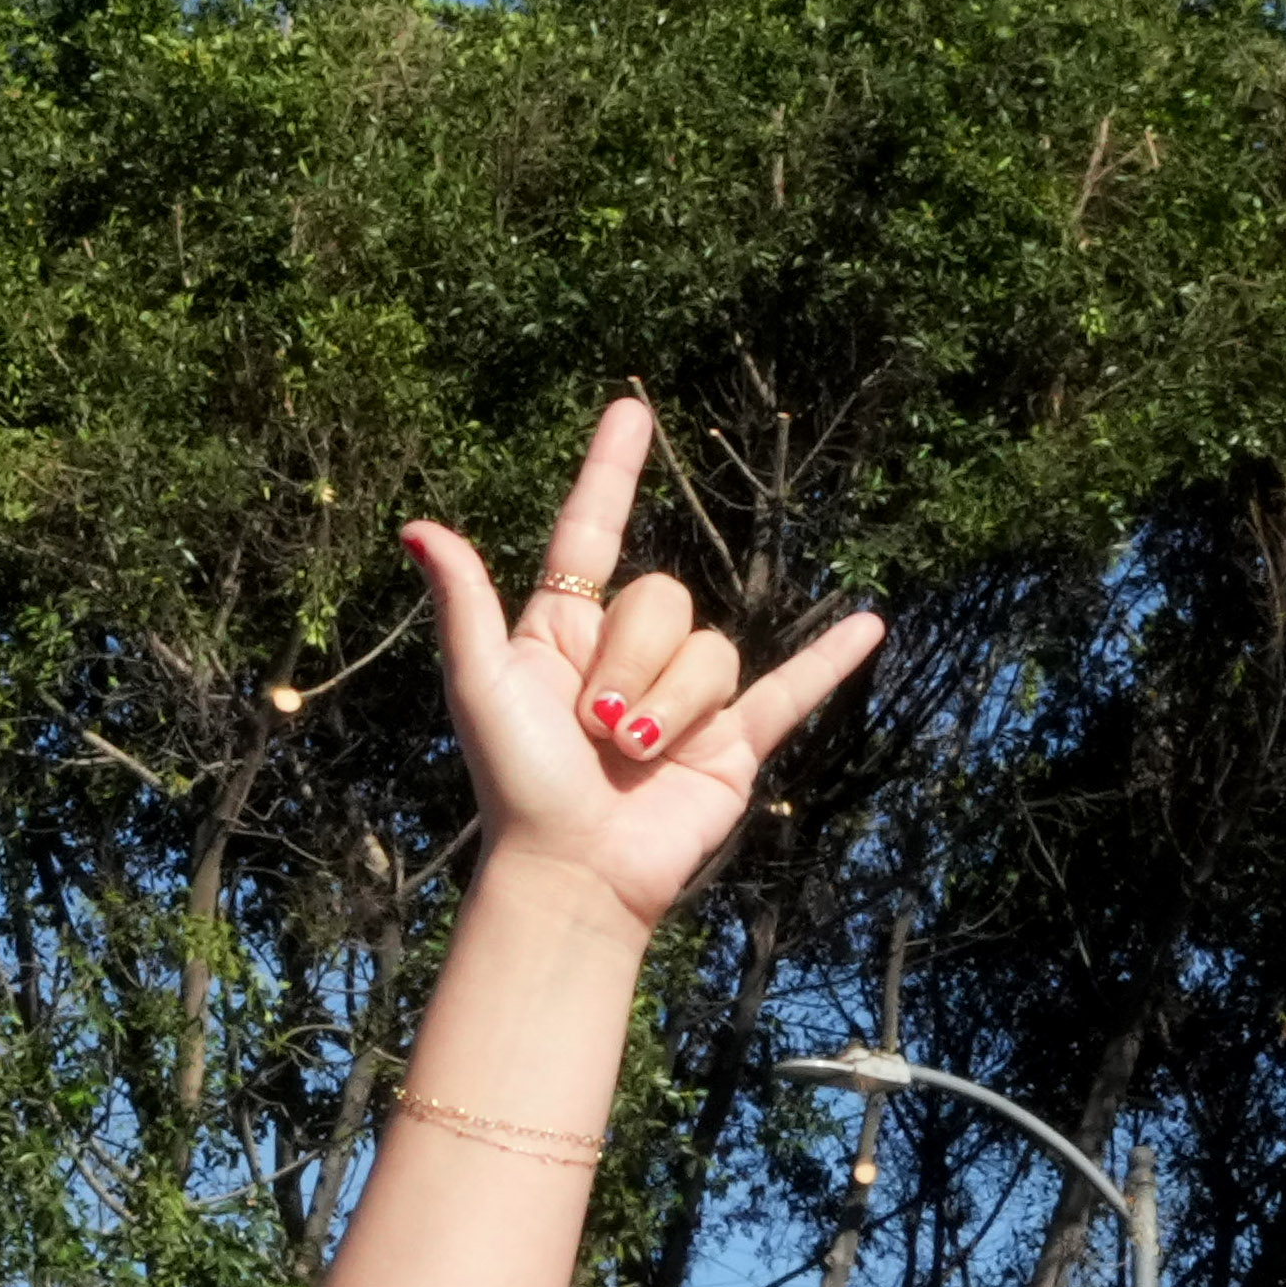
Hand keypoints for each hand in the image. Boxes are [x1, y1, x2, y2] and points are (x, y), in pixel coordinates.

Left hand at [398, 393, 886, 936]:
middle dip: (631, 660)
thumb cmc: (516, 786)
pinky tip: (869, 626)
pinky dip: (829, 660)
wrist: (573, 875)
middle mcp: (627, 658)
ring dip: (672, 706)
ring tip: (632, 757)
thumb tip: (417, 528)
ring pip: (711, 650)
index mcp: (562, 634)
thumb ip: (462, 604)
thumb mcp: (481, 684)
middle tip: (595, 726)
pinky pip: (790, 688)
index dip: (612, 473)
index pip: (592, 533)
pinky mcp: (733, 744)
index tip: (632, 411)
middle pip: (663, 599)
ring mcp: (685, 700)